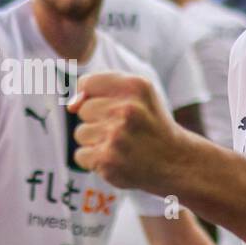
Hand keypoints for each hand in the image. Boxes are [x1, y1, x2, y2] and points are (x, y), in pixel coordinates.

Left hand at [70, 73, 183, 192]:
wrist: (175, 161)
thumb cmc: (149, 124)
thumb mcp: (137, 95)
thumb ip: (101, 89)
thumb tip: (70, 106)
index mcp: (135, 86)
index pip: (86, 83)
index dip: (92, 96)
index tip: (111, 108)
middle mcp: (127, 109)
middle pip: (83, 110)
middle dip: (97, 121)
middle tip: (123, 130)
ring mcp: (116, 136)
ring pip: (80, 133)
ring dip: (96, 142)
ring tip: (121, 145)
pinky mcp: (107, 160)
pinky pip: (80, 155)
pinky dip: (94, 161)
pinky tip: (116, 159)